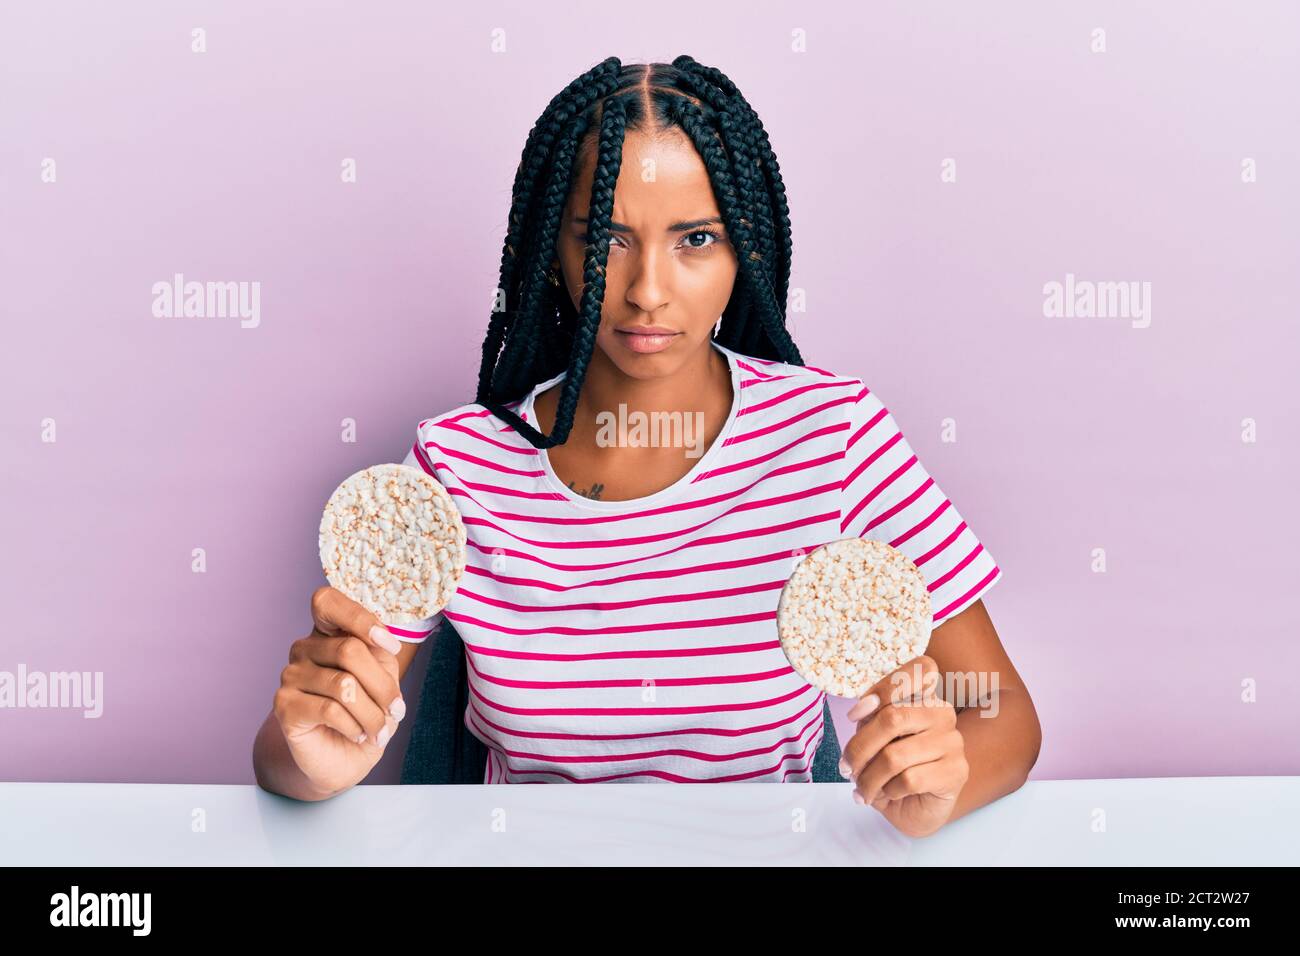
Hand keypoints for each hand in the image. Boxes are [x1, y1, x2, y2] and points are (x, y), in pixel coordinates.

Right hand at [271, 586, 407, 794]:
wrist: (344, 758)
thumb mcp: (382, 678)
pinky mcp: (284, 705)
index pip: (326, 601)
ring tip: (380, 730)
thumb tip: (384, 647)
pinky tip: (358, 734)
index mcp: (326, 632)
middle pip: (350, 650)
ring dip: (373, 714)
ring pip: (344, 686)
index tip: (391, 647)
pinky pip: (330, 709)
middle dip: (383, 686)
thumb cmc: (366, 712)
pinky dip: (354, 726)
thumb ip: (379, 656)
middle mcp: (303, 648)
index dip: (361, 619)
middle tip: (397, 710)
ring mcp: (290, 675)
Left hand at [838, 654, 969, 837]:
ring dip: (868, 777)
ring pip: (895, 756)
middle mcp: (943, 713)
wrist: (914, 807)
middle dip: (859, 748)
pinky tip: (889, 794)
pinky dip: (889, 791)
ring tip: (861, 788)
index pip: (919, 669)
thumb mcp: (873, 735)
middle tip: (845, 768)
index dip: (882, 689)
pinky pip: (909, 779)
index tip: (853, 716)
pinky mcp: (956, 772)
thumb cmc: (890, 767)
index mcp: (925, 695)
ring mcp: (953, 741)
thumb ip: (870, 717)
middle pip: (893, 718)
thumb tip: (860, 711)